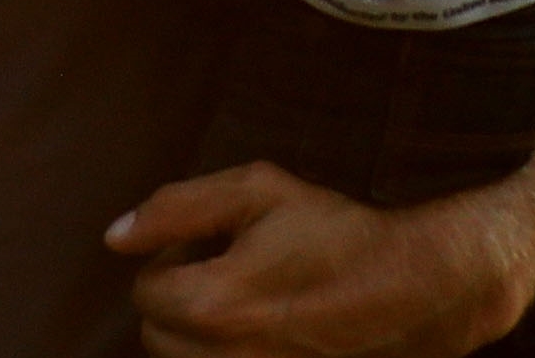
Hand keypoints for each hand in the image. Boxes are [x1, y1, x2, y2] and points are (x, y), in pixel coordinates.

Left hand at [106, 162, 532, 357]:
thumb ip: (175, 208)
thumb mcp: (257, 192)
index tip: (212, 246)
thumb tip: (115, 237)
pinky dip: (226, 353)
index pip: (145, 292)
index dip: (172, 259)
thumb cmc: (339, 233)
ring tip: (247, 301)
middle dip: (178, 301)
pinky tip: (261, 327)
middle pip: (158, 337)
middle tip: (228, 271)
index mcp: (214, 305)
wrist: (420, 289)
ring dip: (200, 334)